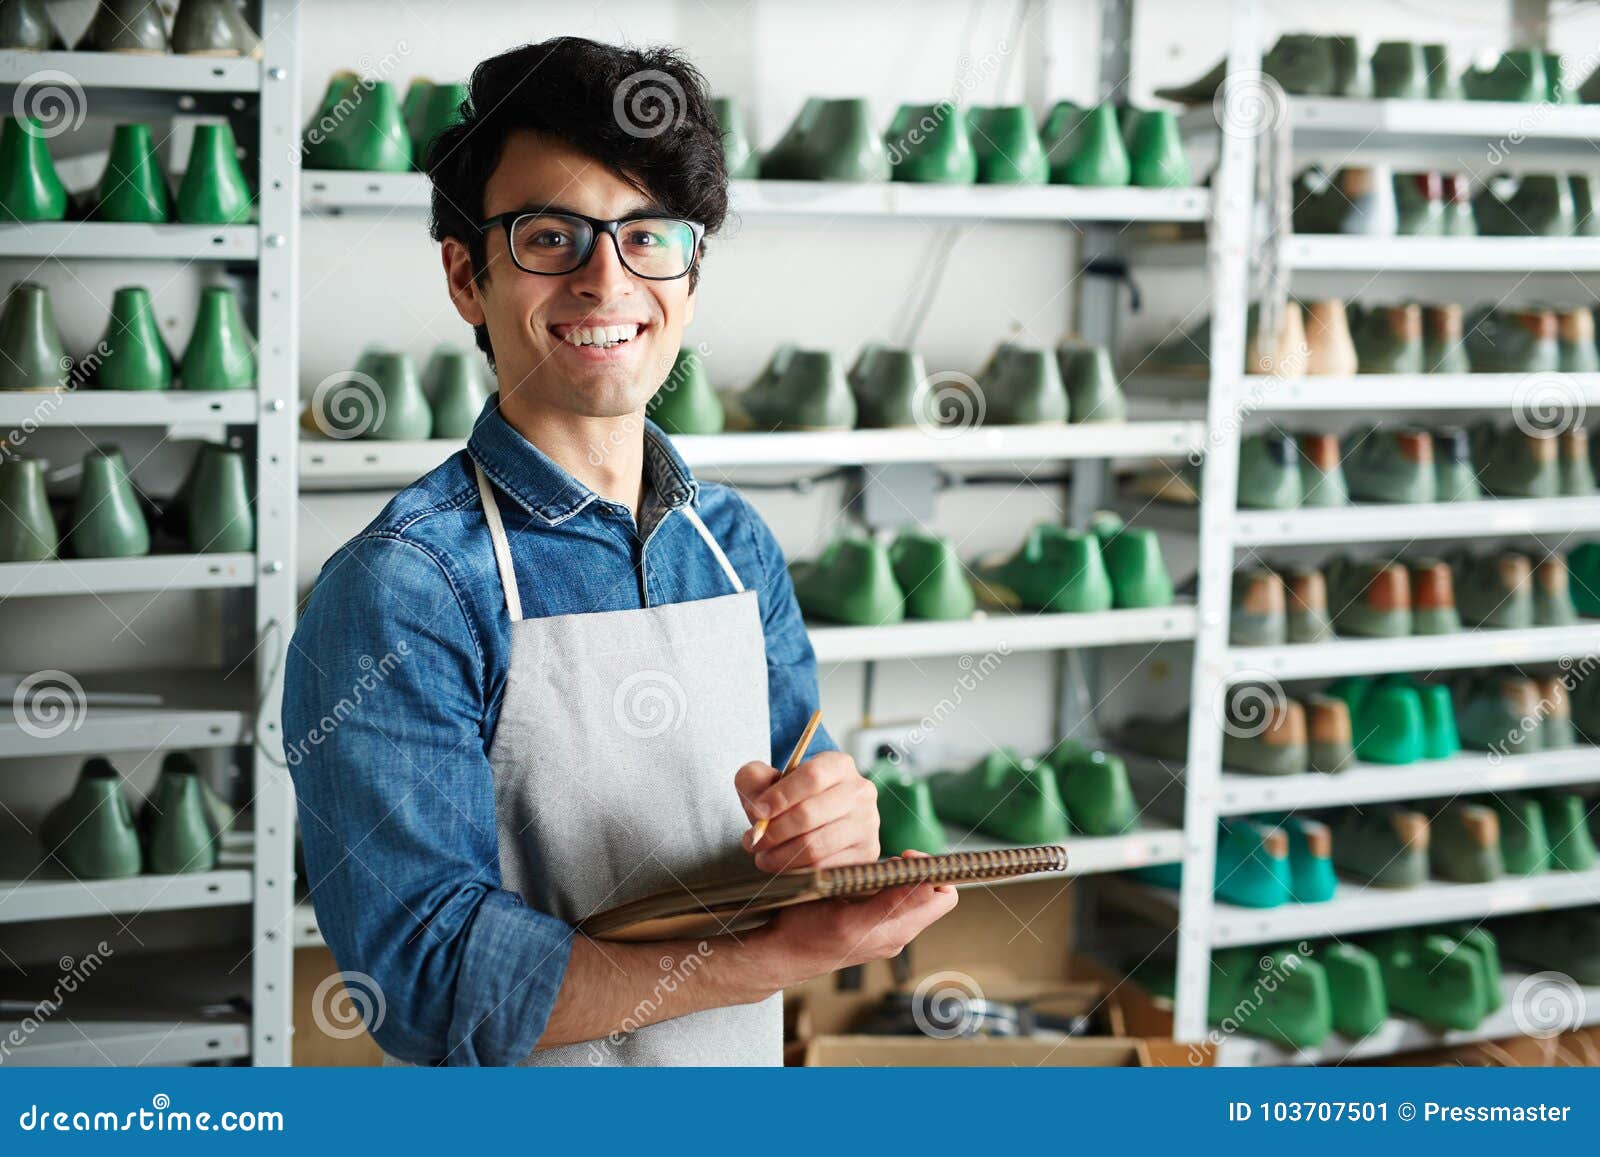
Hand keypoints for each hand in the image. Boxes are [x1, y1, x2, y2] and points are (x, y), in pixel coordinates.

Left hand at [733, 750, 879, 872]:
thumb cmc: (791, 798)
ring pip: (816, 846)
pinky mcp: (868, 853)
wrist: (818, 820)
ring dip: (781, 856)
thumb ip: (754, 779)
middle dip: (773, 832)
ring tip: (763, 857)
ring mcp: (867, 824)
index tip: (756, 812)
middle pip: (810, 814)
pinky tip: (785, 866)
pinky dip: (798, 871)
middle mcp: (860, 792)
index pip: (812, 776)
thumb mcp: (768, 779)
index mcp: (839, 765)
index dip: (780, 796)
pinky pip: (826, 868)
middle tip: (753, 841)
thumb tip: (758, 807)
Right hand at [750, 852, 958, 988]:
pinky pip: (895, 902)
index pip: (943, 897)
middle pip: (932, 896)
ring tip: (875, 869)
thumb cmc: (805, 935)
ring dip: (901, 878)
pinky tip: (864, 880)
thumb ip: (889, 904)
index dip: (930, 872)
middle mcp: (897, 934)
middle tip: (893, 858)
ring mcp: (886, 932)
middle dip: (918, 872)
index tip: (904, 855)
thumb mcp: (847, 917)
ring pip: (913, 897)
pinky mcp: (874, 928)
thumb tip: (926, 885)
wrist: (781, 955)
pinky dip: (887, 886)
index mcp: (896, 932)